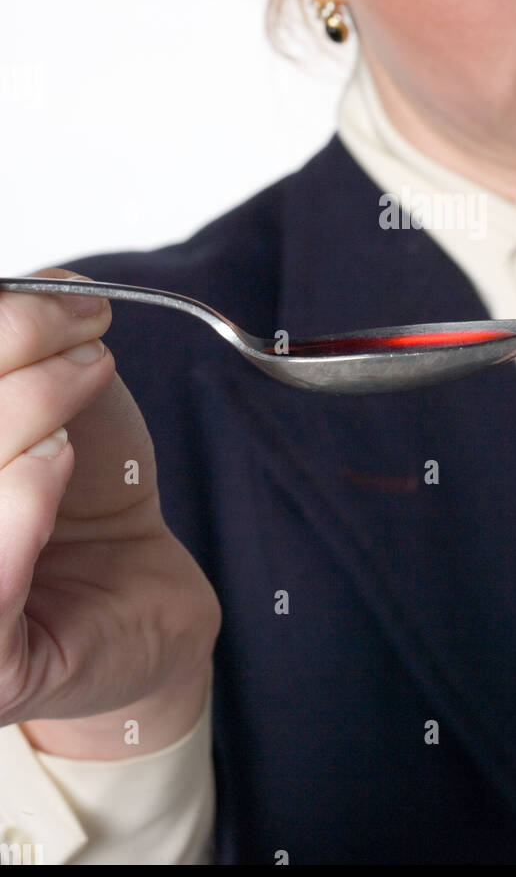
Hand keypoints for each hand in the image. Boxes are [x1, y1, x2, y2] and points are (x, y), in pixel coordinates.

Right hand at [0, 268, 220, 755]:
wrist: (141, 594)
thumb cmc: (79, 497)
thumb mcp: (47, 401)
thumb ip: (18, 343)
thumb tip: (32, 282)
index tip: (55, 295)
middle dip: (9, 353)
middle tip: (83, 331)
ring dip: (24, 410)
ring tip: (85, 377)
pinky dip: (19, 504)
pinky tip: (56, 458)